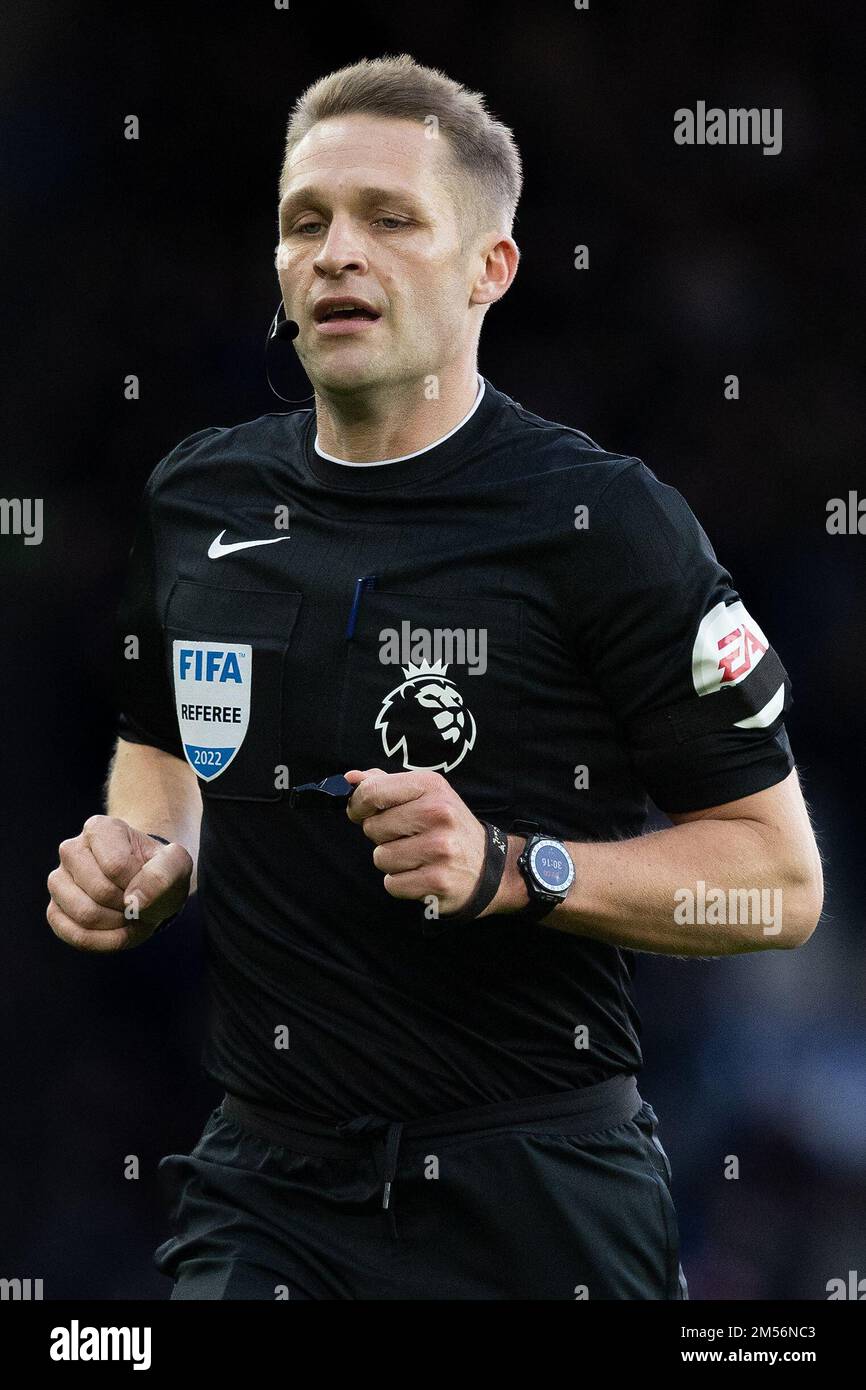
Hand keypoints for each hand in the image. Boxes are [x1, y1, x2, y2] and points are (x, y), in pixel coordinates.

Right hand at [47, 815, 191, 951]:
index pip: (117, 865)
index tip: (149, 882)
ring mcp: (58, 881)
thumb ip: (165, 873)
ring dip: (118, 924)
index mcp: (99, 828)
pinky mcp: (54, 910)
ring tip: (130, 915)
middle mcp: (71, 850)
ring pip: (85, 915)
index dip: (141, 883)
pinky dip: (105, 941)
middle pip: (100, 891)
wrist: (145, 886)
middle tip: (142, 903)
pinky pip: (75, 936)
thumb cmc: (157, 871)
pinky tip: (119, 931)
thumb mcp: (176, 865)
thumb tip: (133, 899)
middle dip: (130, 906)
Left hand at [345, 768, 488, 916]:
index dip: (358, 805)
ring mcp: (440, 848)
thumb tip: (350, 779)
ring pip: (380, 857)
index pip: (372, 791)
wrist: (487, 866)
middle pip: (372, 828)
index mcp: (432, 786)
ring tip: (416, 856)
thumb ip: (384, 784)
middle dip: (381, 836)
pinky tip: (421, 874)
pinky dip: (400, 883)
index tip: (362, 812)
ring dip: (391, 861)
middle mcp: (438, 813)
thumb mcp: (424, 795)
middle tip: (407, 837)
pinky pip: (392, 884)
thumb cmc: (445, 826)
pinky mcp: (438, 880)